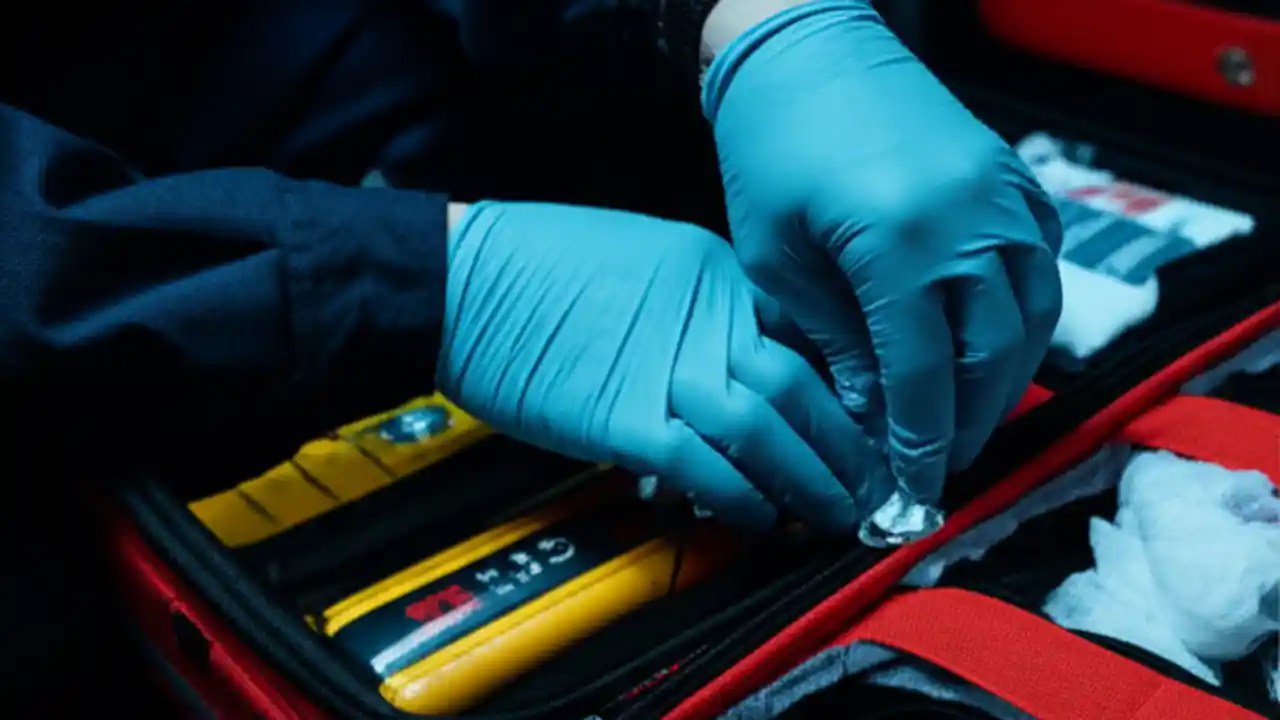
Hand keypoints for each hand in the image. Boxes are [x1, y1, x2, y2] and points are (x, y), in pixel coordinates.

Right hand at [438, 201, 892, 531]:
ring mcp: (668, 368)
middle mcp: (706, 317)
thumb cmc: (536, 266)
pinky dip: (744, 500)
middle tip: (875, 484)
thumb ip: (700, 309)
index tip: (865, 429)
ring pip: (771, 432)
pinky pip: (708, 469)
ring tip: (838, 515)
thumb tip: (736, 368)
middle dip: (850, 447)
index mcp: (714, 273)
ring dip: (813, 482)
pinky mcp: (625, 419)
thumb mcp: (644, 258)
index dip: (845, 392)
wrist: (460, 278)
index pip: (805, 338)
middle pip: (805, 388)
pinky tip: (765, 520)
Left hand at [702, 1, 1062, 504]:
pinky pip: (1041, 266)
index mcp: (900, 244)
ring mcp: (1005, 197)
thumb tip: (871, 416)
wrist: (803, 48)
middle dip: (967, 424)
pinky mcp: (1016, 179)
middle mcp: (972, 222)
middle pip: (992, 357)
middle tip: (940, 465)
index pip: (925, 375)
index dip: (920, 442)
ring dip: (1002, 380)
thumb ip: (832, 343)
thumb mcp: (777, 260)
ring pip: (1032, 318)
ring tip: (965, 422)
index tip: (911, 488)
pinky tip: (989, 348)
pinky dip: (1021, 318)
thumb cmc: (770, 149)